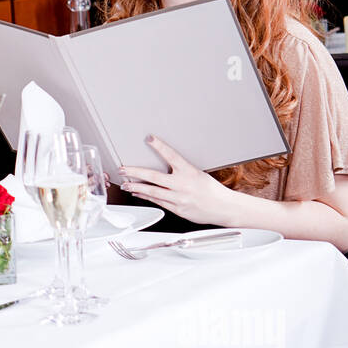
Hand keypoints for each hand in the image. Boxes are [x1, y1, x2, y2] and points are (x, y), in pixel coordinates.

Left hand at [119, 135, 235, 225]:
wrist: (224, 208)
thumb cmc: (212, 190)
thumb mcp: (199, 174)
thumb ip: (182, 171)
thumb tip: (166, 165)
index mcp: (189, 172)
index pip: (172, 155)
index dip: (159, 146)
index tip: (148, 138)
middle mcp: (183, 185)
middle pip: (154, 177)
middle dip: (135, 172)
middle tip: (123, 169)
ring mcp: (179, 198)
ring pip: (152, 192)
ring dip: (136, 187)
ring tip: (125, 184)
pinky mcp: (178, 209)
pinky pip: (158, 202)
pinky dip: (146, 197)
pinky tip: (138, 193)